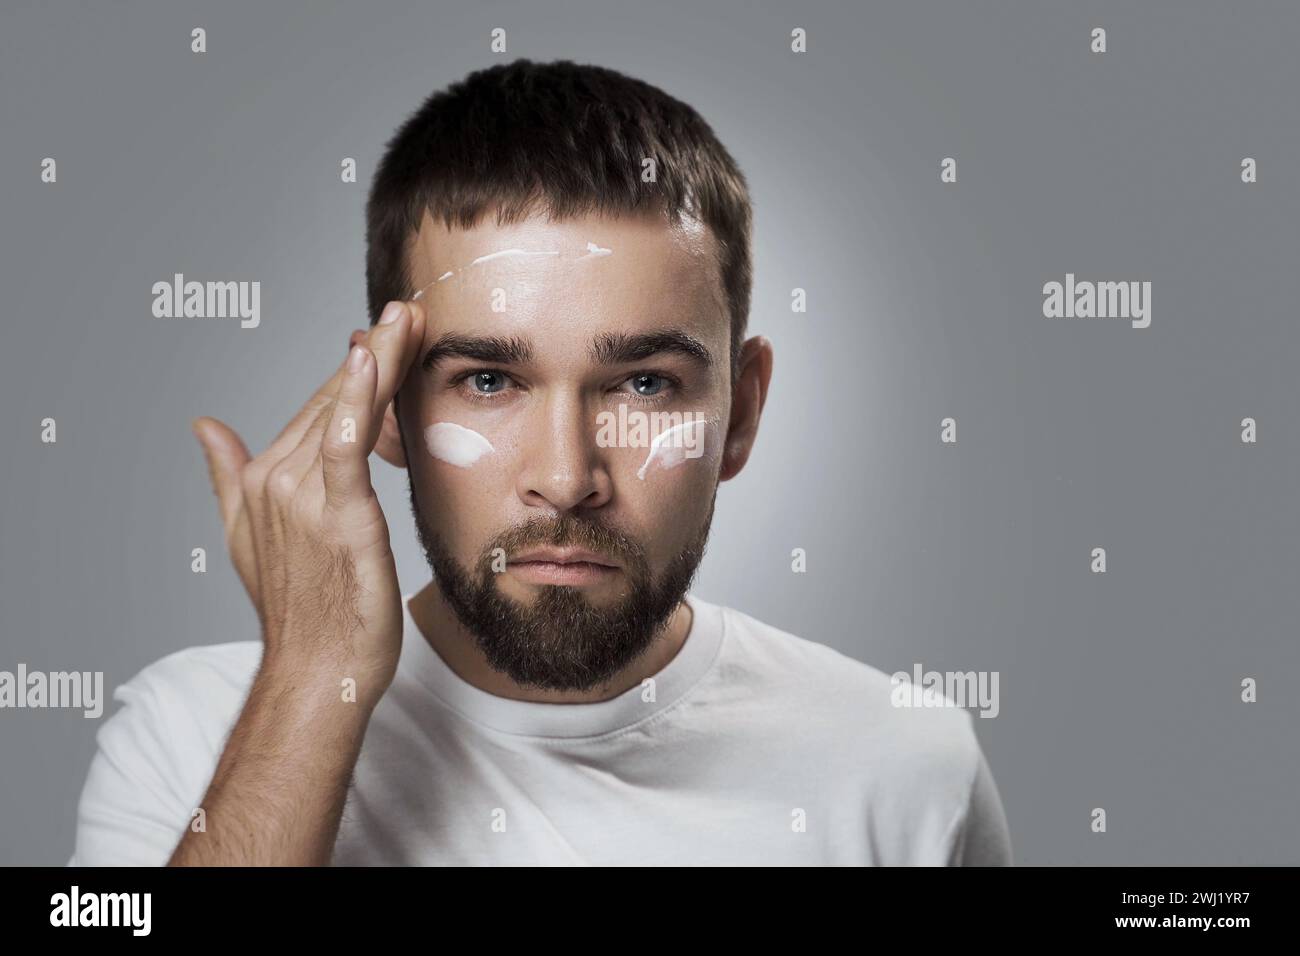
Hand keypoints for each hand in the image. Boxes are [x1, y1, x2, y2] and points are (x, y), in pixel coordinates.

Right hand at [191, 299, 426, 698]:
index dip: (354, 370)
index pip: (317, 408)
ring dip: (379, 360)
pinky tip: (370, 361)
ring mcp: (302, 497)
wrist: (318, 673)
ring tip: (408, 318)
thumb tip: (202, 425)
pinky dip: (356, 401)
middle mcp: (276, 480)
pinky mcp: (338, 515)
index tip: (386, 332)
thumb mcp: (248, 538)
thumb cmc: (301, 612)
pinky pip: (345, 445)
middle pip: (333, 400)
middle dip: (374, 352)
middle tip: (409, 309)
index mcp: (261, 478)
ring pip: (345, 412)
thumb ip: (226, 476)